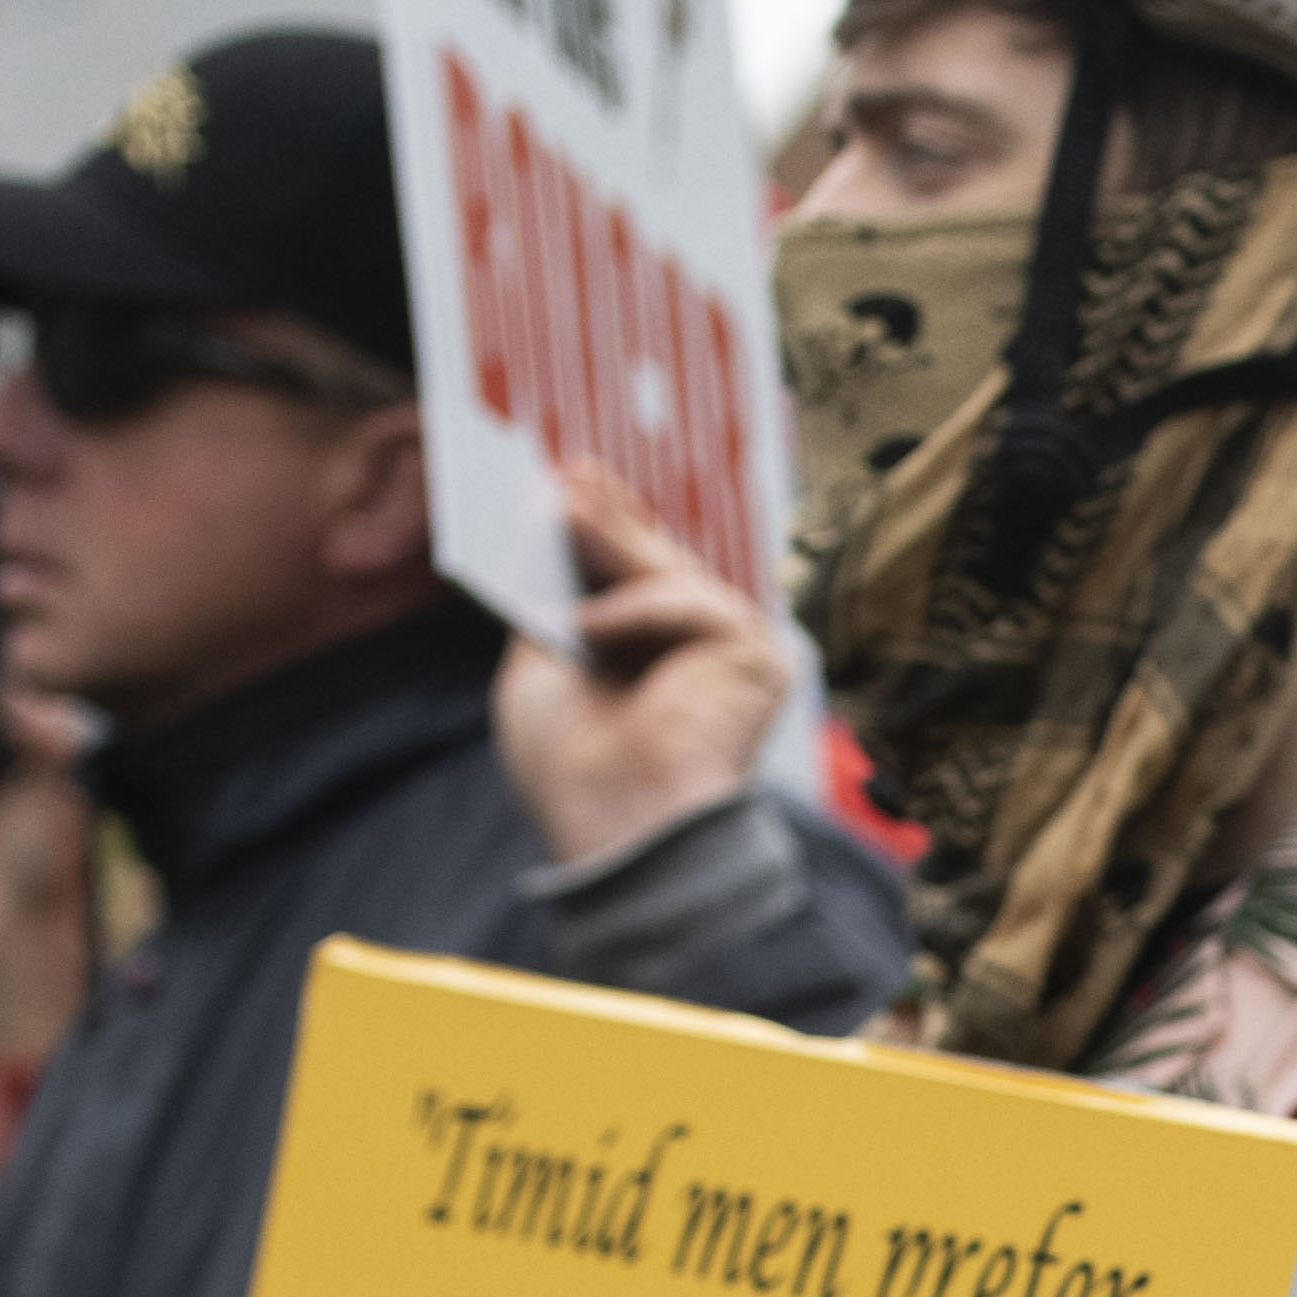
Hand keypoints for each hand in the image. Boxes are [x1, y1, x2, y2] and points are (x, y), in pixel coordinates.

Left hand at [493, 461, 794, 869]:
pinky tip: (590, 628)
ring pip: (671, 572)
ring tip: (567, 509)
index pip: (632, 578)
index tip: (565, 479)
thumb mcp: (538, 667)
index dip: (602, 527)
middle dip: (611, 515)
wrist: (618, 829)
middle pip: (654, 563)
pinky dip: (639, 609)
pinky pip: (693, 603)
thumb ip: (551, 604)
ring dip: (615, 540)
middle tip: (569, 467)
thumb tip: (549, 524)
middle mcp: (698, 655)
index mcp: (650, 661)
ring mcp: (732, 654)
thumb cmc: (574, 773)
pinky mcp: (758, 659)